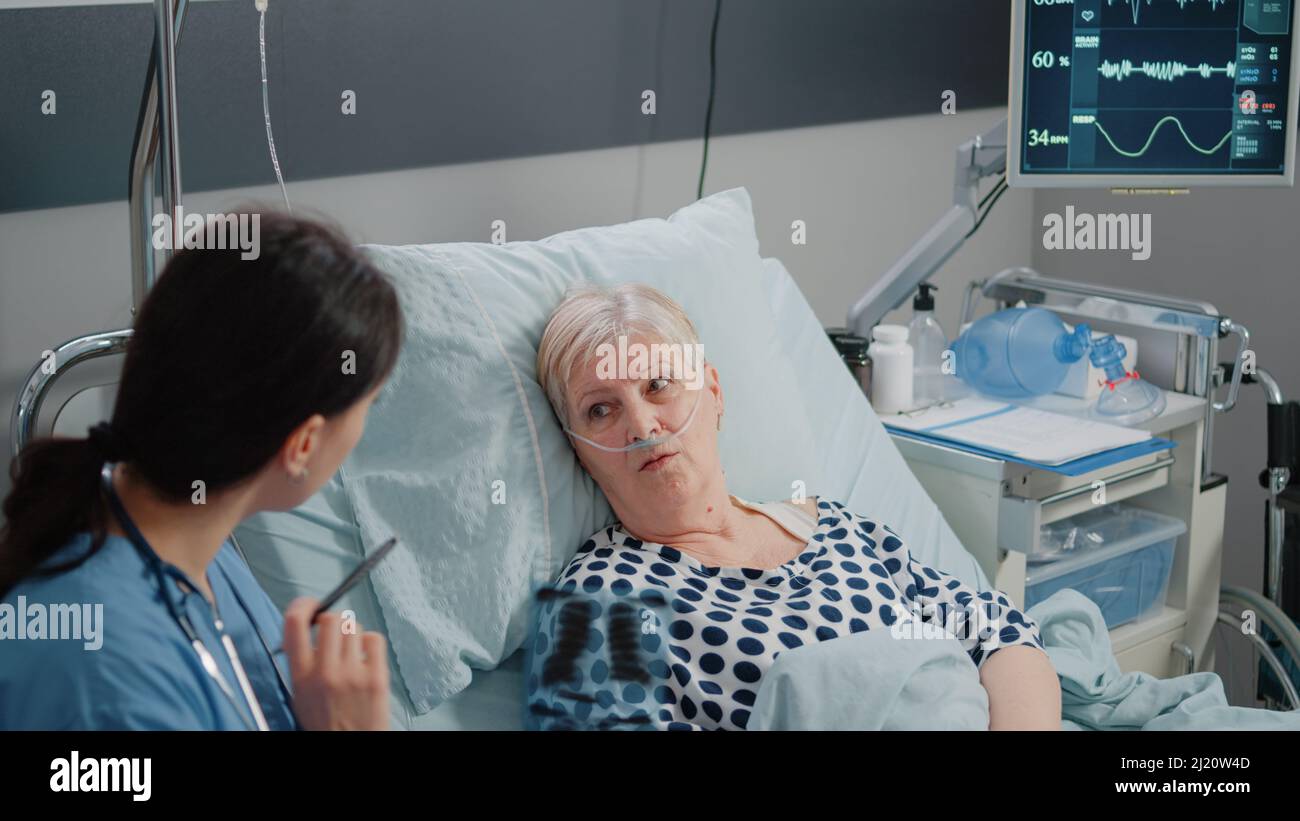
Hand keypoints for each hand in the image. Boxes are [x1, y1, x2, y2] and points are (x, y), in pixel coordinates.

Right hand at [282, 597, 389, 729]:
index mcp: (300, 675)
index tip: (310, 605)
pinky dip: (371, 643)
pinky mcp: (376, 677)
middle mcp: (325, 672)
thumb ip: (302, 661)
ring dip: (352, 633)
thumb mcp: (300, 693)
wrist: (347, 746)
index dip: (302, 605)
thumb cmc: (324, 722)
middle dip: (333, 621)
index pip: (294, 623)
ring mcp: (353, 674)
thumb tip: (310, 626)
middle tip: (334, 634)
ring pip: (354, 626)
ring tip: (351, 652)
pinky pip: (375, 638)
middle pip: (331, 618)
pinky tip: (366, 657)